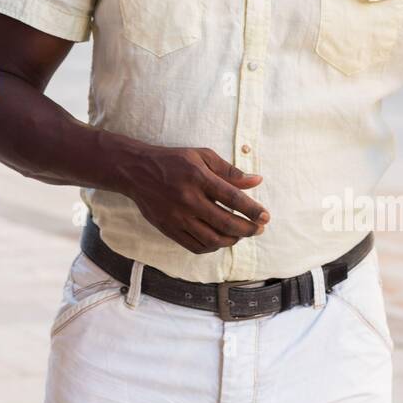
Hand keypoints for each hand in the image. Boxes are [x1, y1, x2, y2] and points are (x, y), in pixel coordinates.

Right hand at [117, 144, 268, 253]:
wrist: (136, 171)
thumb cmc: (173, 161)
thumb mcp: (202, 156)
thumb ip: (230, 171)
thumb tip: (257, 181)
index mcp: (198, 178)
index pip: (233, 198)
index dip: (253, 210)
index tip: (266, 217)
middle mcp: (188, 199)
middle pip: (226, 223)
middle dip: (248, 229)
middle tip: (259, 229)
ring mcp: (177, 217)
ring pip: (212, 239)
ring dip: (232, 240)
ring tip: (241, 234)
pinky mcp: (169, 228)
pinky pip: (195, 246)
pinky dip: (212, 246)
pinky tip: (220, 239)